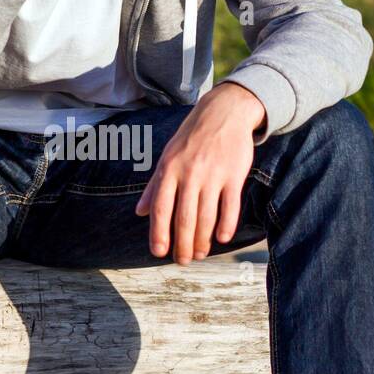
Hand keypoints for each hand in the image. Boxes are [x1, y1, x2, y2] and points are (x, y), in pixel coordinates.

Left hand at [135, 83, 266, 264]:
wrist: (224, 112)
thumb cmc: (192, 137)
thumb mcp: (168, 156)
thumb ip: (154, 186)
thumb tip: (139, 212)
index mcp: (169, 169)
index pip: (161, 208)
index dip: (159, 233)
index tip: (159, 253)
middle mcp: (189, 173)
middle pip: (184, 218)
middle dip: (183, 245)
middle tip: (183, 261)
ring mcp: (213, 175)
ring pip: (206, 216)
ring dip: (203, 240)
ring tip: (201, 254)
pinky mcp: (234, 175)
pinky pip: (230, 206)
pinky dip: (226, 225)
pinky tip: (221, 239)